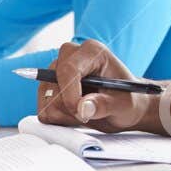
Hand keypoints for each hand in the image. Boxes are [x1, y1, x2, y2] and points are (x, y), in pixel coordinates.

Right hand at [38, 40, 155, 130]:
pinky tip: (75, 115)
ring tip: (85, 113)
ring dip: (64, 115)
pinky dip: (58, 118)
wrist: (123, 104)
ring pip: (46, 100)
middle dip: (70, 107)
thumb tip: (82, 108)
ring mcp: (56, 69)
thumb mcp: (123, 104)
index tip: (82, 115)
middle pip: (53, 86)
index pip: (68, 69)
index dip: (70, 95)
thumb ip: (104, 105)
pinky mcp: (48, 85)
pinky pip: (43, 109)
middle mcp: (70, 55)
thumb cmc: (127, 99)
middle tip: (90, 114)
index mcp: (92, 51)